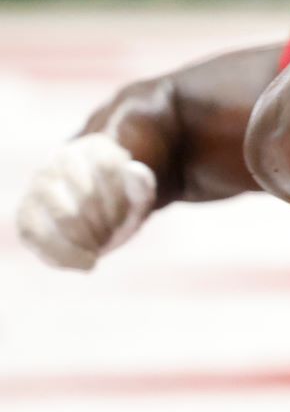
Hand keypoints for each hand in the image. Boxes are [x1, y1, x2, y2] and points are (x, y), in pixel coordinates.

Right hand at [15, 133, 156, 270]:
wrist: (94, 217)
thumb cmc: (121, 203)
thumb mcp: (139, 196)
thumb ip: (142, 184)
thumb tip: (135, 169)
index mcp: (94, 147)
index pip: (108, 168)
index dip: (121, 201)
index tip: (127, 218)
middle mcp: (60, 159)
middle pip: (88, 195)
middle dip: (106, 224)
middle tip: (111, 235)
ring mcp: (39, 184)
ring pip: (65, 215)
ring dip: (89, 239)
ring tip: (99, 246)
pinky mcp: (25, 212)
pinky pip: (39, 236)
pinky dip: (67, 256)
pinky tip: (87, 264)